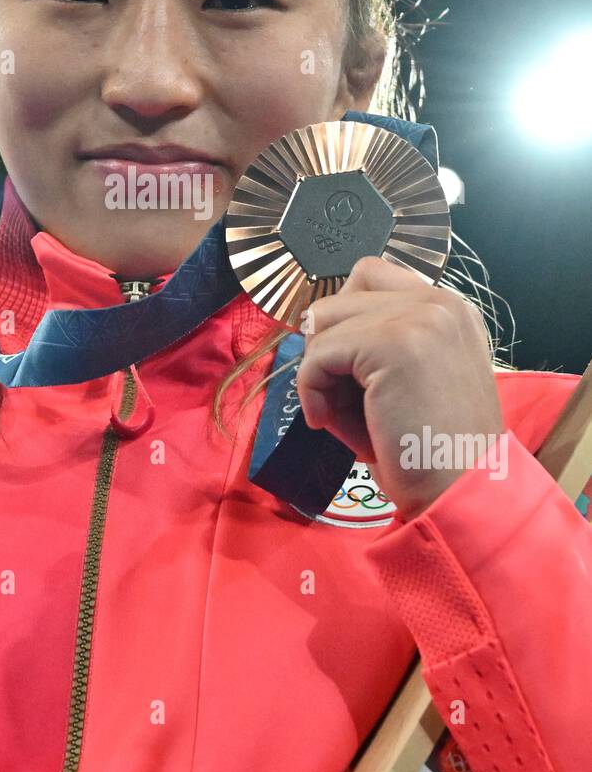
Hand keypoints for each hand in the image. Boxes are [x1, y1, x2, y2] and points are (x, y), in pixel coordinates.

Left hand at [295, 255, 505, 518]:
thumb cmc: (427, 450)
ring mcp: (420, 316)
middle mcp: (441, 301)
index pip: (370, 277)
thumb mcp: (405, 380)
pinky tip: (328, 424)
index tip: (347, 372)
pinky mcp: (394, 342)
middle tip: (343, 398)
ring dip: (320, 371)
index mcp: (450, 309)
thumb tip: (309, 328)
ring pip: (325, 321)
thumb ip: (371, 343)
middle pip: (341, 296)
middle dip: (329, 347)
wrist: (461, 494)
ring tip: (342, 414)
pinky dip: (311, 390)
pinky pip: (319, 353)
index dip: (344, 322)